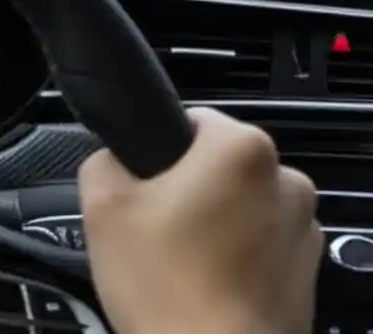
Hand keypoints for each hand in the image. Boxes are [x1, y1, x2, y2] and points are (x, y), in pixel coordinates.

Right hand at [79, 107, 321, 333]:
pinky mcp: (308, 272)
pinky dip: (234, 258)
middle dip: (185, 190)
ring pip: (238, 208)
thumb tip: (119, 160)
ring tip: (176, 266)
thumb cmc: (162, 281)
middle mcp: (288, 180)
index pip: (189, 121)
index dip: (155, 153)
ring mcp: (305, 229)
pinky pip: (259, 246)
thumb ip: (104, 160)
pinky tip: (204, 287)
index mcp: (242, 148)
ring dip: (212, 224)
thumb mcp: (100, 206)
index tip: (138, 193)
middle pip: (217, 167)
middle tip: (148, 231)